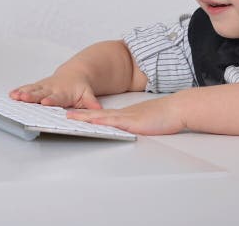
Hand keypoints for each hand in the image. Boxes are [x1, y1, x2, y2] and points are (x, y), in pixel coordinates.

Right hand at [9, 72, 102, 108]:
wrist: (76, 73)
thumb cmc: (81, 87)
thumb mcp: (88, 95)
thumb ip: (91, 103)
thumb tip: (98, 111)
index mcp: (64, 93)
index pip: (56, 98)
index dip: (50, 100)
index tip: (45, 102)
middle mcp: (52, 89)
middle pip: (40, 93)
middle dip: (31, 97)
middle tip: (23, 99)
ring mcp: (45, 86)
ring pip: (32, 90)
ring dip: (22, 93)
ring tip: (13, 96)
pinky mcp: (39, 85)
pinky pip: (29, 88)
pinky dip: (20, 90)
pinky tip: (12, 94)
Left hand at [66, 95, 185, 134]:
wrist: (176, 109)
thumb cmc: (164, 117)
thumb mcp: (144, 121)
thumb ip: (134, 124)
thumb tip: (127, 129)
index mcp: (123, 115)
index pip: (99, 115)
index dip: (84, 115)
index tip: (70, 115)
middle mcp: (121, 115)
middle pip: (95, 115)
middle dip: (78, 115)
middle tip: (62, 114)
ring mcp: (126, 117)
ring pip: (100, 117)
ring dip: (85, 118)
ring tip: (69, 117)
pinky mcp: (132, 122)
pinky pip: (114, 122)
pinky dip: (102, 123)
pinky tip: (92, 122)